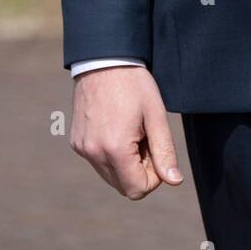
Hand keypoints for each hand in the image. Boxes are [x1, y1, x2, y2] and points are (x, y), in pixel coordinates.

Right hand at [70, 66, 183, 197]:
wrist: (104, 59)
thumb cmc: (134, 84)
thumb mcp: (156, 115)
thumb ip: (165, 152)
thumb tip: (174, 181)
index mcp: (115, 148)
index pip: (137, 190)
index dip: (153, 176)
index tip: (157, 150)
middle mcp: (94, 153)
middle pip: (123, 186)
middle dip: (139, 169)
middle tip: (145, 137)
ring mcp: (82, 148)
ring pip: (110, 176)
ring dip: (125, 162)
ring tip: (131, 131)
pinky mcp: (76, 142)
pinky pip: (97, 161)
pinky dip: (110, 153)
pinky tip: (116, 126)